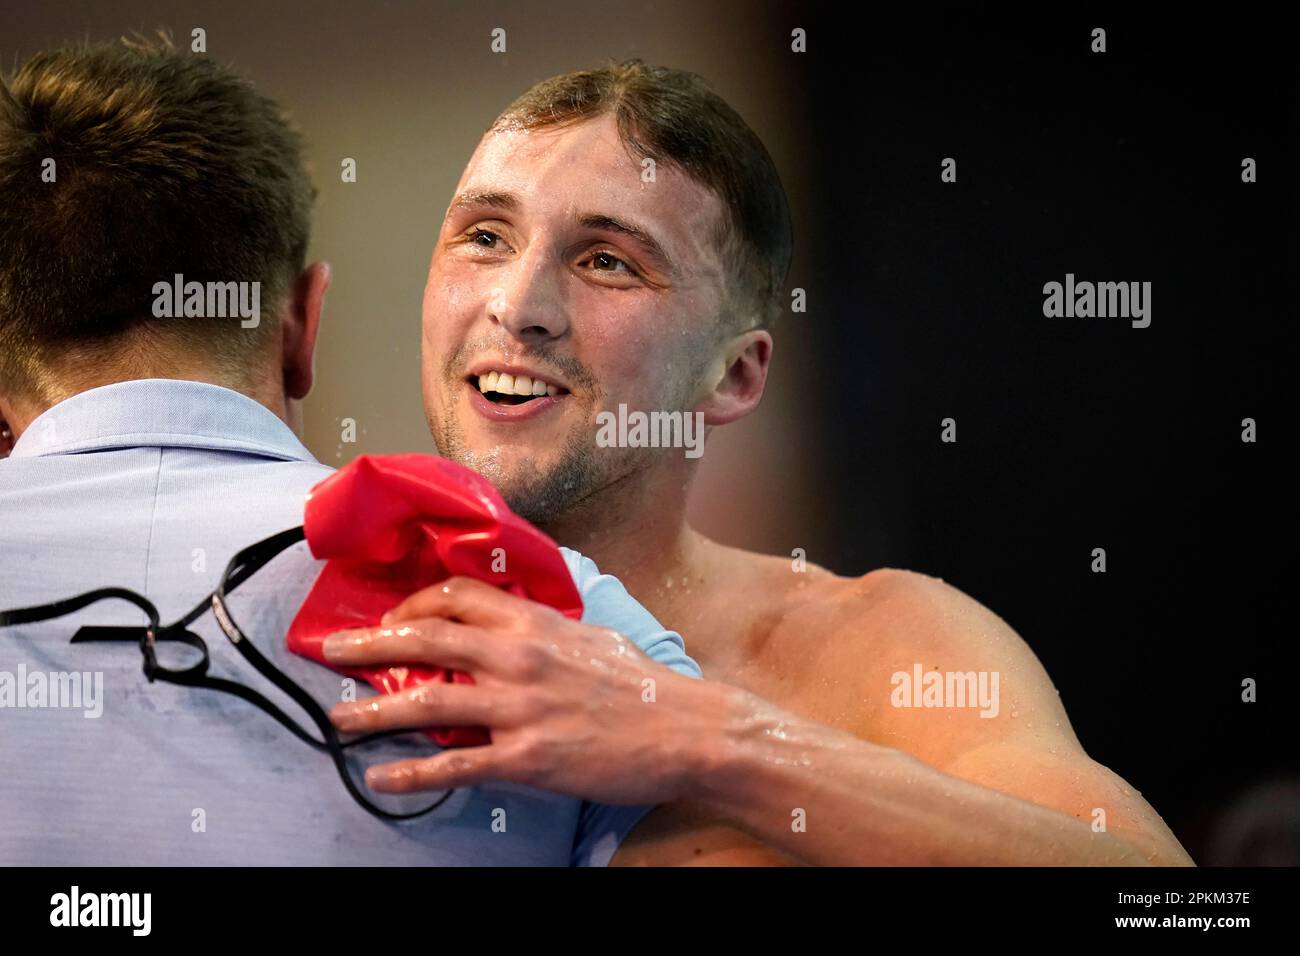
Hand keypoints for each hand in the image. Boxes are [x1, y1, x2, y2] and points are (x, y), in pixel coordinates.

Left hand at [324, 577, 738, 804]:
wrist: (684, 730)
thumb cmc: (641, 684)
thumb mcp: (591, 637)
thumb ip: (543, 631)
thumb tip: (510, 629)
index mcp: (534, 623)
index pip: (456, 596)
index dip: (413, 603)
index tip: (390, 619)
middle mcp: (518, 657)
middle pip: (426, 639)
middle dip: (369, 644)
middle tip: (332, 651)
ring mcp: (520, 708)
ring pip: (428, 702)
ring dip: (373, 711)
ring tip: (339, 718)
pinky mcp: (527, 757)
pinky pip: (456, 764)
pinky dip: (411, 774)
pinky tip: (380, 778)